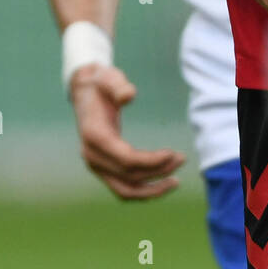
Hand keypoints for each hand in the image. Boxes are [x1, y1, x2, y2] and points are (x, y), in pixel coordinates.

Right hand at [70, 64, 185, 199]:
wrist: (85, 92)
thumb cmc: (101, 83)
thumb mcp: (108, 77)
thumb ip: (118, 85)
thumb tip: (129, 96)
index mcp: (94, 136)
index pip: (125, 159)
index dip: (150, 161)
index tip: (172, 153)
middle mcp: (92, 156)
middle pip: (128, 176)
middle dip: (158, 171)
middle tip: (182, 159)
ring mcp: (96, 165)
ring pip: (125, 190)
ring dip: (152, 189)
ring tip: (176, 180)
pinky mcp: (102, 169)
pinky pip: (123, 188)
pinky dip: (143, 190)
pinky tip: (162, 183)